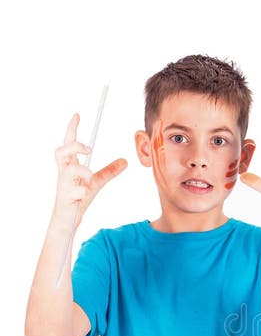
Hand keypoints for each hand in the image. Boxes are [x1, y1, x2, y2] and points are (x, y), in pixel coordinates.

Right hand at [53, 113, 126, 229]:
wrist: (68, 221)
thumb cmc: (78, 199)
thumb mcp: (96, 183)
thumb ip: (109, 171)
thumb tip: (125, 161)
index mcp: (70, 166)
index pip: (68, 143)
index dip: (72, 129)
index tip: (78, 115)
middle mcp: (64, 173)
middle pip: (61, 152)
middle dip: (74, 146)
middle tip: (89, 149)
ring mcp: (64, 186)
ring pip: (67, 171)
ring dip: (82, 171)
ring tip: (90, 177)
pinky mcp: (66, 198)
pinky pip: (75, 191)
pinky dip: (82, 191)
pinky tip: (86, 193)